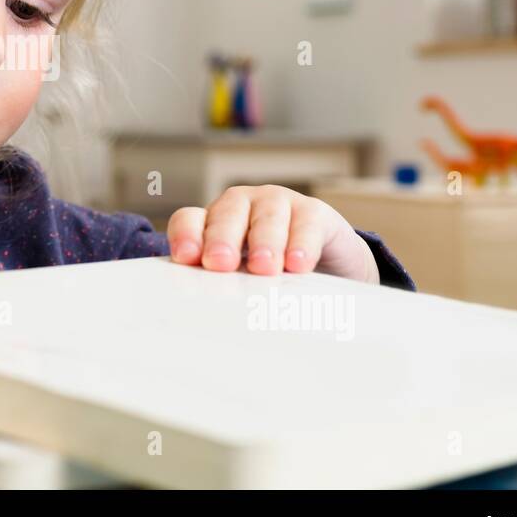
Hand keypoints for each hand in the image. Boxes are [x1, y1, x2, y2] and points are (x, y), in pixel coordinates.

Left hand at [165, 185, 378, 283]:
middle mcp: (241, 207)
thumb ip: (222, 288)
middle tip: (219, 263)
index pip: (189, 220)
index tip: (186, 258)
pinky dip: (302, 243)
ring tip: (263, 268)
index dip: (186, 235)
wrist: (330, 271)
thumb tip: (205, 312)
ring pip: (267, 216)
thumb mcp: (242, 284)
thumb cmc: (272, 279)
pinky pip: (306, 223)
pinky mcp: (314, 212)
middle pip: (226, 214)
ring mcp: (277, 204)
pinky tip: (298, 265)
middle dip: (221, 238)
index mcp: (213, 223)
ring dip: (263, 241)